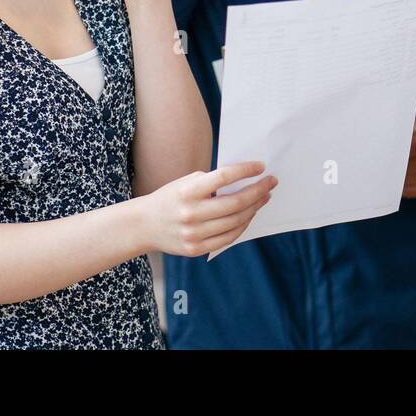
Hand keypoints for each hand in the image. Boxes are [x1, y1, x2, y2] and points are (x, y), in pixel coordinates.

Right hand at [138, 161, 277, 257]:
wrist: (144, 225)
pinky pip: (228, 238)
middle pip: (235, 203)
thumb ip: (211, 182)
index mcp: (188, 191)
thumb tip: (245, 180)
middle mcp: (191, 213)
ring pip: (235, 222)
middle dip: (258, 191)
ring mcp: (193, 234)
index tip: (261, 166)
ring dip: (254, 208)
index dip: (246, 171)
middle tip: (271, 182)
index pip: (224, 177)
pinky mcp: (195, 249)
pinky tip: (249, 215)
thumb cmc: (170, 198)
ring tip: (264, 197)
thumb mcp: (186, 183)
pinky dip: (242, 225)